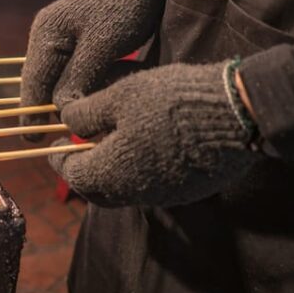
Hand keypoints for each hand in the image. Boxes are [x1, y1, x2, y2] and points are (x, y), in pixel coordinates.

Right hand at [20, 0, 165, 137]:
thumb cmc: (125, 7)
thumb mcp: (104, 45)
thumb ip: (79, 78)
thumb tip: (61, 111)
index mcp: (46, 35)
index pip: (33, 83)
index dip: (31, 113)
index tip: (32, 140)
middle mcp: (44, 37)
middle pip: (36, 83)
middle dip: (42, 110)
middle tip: (47, 140)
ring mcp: (55, 38)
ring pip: (50, 80)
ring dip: (57, 101)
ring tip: (66, 126)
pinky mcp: (70, 42)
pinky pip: (63, 73)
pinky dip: (69, 89)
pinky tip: (79, 103)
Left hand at [49, 61, 259, 206]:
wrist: (238, 114)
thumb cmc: (171, 101)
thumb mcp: (120, 96)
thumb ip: (86, 113)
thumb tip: (66, 120)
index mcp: (111, 173)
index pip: (72, 175)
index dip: (59, 159)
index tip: (55, 144)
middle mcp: (135, 194)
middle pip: (96, 191)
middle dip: (82, 172)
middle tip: (78, 150)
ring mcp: (165, 196)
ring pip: (124, 191)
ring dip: (110, 173)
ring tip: (109, 145)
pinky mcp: (189, 191)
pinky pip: (151, 188)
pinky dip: (137, 173)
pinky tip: (143, 149)